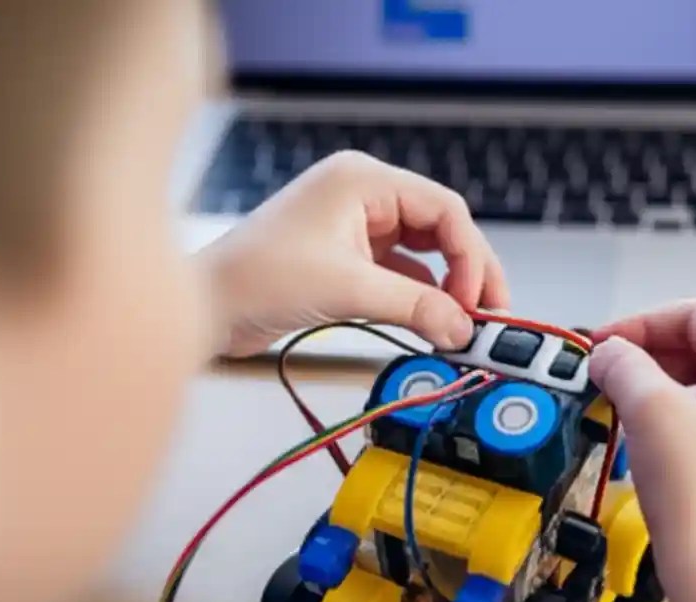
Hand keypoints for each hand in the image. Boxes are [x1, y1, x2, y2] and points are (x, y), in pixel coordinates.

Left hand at [198, 151, 508, 356]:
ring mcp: (356, 227)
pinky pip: (400, 274)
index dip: (469, 256)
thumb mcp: (347, 290)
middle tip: (490, 312)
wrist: (204, 306)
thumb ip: (414, 306)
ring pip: (424, 255)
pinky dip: (419, 298)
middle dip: (467, 272)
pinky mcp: (348, 258)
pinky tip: (432, 323)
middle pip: (440, 229)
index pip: (444, 209)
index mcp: (363, 181)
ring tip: (463, 325)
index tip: (476, 301)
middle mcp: (363, 196)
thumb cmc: (253, 278)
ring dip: (445, 289)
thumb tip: (461, 326)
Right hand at [588, 300, 695, 591]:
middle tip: (605, 373)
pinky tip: (645, 434)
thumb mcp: (648, 409)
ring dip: (659, 385)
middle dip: (650, 354)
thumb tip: (607, 352)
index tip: (602, 343)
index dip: (643, 322)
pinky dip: (677, 415)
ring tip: (619, 403)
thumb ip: (623, 364)